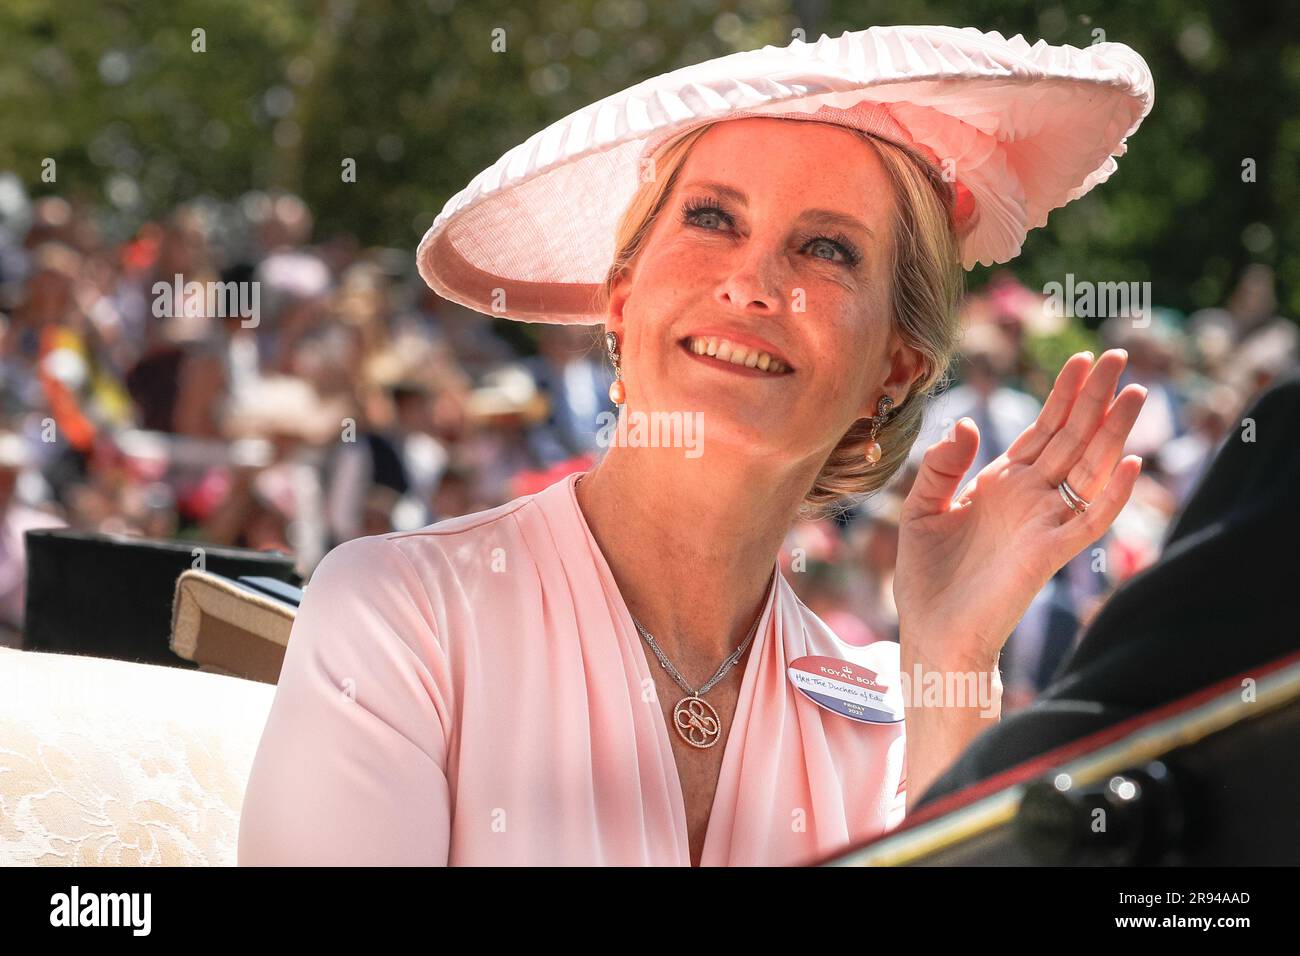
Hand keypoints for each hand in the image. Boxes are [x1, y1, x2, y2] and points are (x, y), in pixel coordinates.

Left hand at [894, 349, 1146, 669]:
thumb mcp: (921, 509)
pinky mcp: (1049, 553)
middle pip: (1072, 439)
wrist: (932, 632)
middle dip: (1095, 398)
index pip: (1041, 431)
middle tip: (1121, 355)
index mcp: (1001, 484)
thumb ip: (940, 466)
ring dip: (1113, 433)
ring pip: (1089, 469)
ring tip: (1134, 393)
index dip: (1062, 396)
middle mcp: (1029, 498)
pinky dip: (1112, 494)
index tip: (1081, 359)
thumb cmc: (926, 577)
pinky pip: (1089, 519)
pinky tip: (1128, 463)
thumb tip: (967, 424)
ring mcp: (1043, 523)